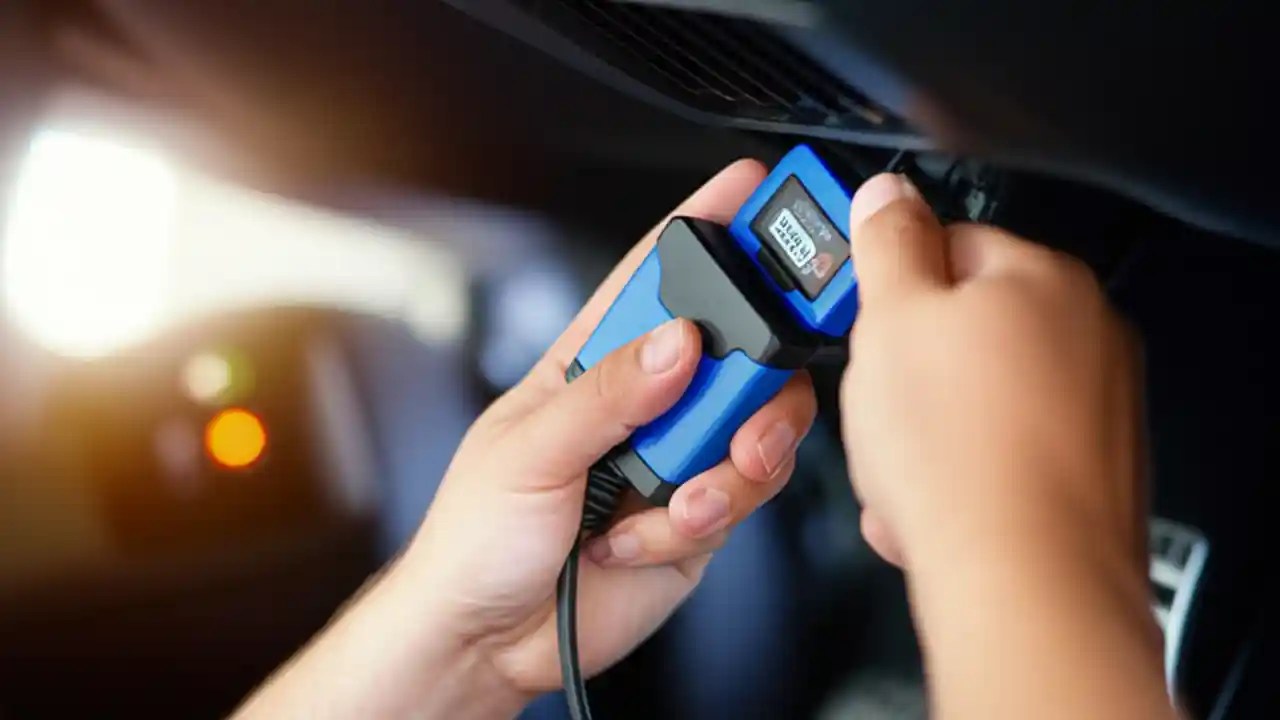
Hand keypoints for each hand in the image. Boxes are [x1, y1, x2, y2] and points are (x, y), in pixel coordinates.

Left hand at [403, 160, 816, 699]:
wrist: (491, 639)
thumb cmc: (476, 537)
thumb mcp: (529, 451)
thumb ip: (610, 394)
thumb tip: (678, 343)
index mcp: (591, 363)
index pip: (654, 277)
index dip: (702, 226)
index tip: (749, 190)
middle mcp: (644, 403)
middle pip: (733, 347)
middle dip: (753, 366)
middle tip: (740, 394)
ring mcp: (676, 457)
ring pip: (757, 422)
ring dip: (733, 457)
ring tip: (681, 491)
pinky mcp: (701, 515)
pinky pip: (746, 492)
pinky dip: (709, 514)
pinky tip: (650, 533)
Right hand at [841, 173, 1144, 570]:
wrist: (1022, 584)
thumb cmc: (962, 458)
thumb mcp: (891, 321)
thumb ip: (887, 244)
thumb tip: (887, 193)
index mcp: (1043, 278)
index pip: (949, 242)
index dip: (890, 284)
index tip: (860, 316)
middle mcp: (1088, 334)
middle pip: (966, 327)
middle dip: (910, 366)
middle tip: (879, 400)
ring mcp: (1097, 408)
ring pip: (979, 399)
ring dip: (930, 427)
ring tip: (904, 467)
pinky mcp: (1090, 473)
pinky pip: (1004, 454)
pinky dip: (966, 472)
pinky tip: (935, 503)